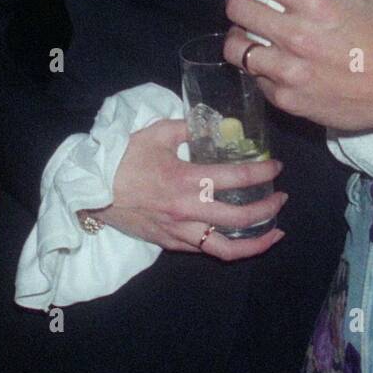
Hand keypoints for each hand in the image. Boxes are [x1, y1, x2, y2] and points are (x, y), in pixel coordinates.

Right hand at [93, 118, 286, 260]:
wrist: (91, 191)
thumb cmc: (124, 158)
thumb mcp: (157, 133)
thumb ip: (189, 127)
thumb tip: (215, 122)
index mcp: (187, 180)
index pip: (238, 178)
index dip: (263, 173)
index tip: (277, 166)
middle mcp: (188, 211)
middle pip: (241, 218)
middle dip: (269, 208)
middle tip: (282, 197)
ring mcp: (179, 232)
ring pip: (227, 249)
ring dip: (256, 242)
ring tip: (274, 232)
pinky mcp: (170, 244)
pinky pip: (205, 250)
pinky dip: (227, 247)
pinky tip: (240, 238)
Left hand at [224, 0, 372, 137]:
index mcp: (315, 3)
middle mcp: (295, 35)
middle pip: (236, 8)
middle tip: (245, 0)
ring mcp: (288, 71)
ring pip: (235, 47)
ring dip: (240, 36)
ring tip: (251, 35)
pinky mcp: (287, 99)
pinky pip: (257, 79)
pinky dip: (261, 69)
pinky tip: (274, 64)